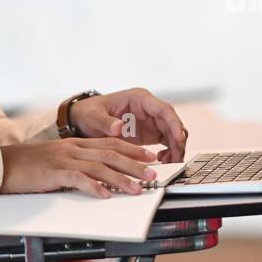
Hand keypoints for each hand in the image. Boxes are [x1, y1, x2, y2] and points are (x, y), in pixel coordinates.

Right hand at [0, 138, 158, 197]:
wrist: (2, 164)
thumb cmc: (29, 165)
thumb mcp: (58, 159)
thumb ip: (78, 164)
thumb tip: (100, 176)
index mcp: (76, 143)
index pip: (111, 144)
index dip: (133, 149)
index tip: (150, 156)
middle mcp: (73, 148)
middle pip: (110, 154)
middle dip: (134, 163)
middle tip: (152, 173)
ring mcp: (64, 159)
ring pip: (99, 166)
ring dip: (120, 178)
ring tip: (136, 188)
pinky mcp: (53, 172)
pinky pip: (77, 178)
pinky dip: (93, 187)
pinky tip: (105, 195)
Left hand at [68, 88, 188, 162]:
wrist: (84, 121)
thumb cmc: (89, 112)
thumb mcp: (93, 116)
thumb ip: (105, 121)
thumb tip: (118, 126)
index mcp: (139, 99)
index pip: (163, 110)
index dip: (173, 123)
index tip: (178, 138)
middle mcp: (149, 109)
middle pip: (172, 123)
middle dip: (177, 140)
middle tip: (177, 157)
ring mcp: (151, 121)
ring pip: (172, 133)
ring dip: (175, 148)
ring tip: (170, 162)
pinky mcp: (150, 133)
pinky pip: (166, 142)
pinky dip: (168, 152)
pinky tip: (162, 161)